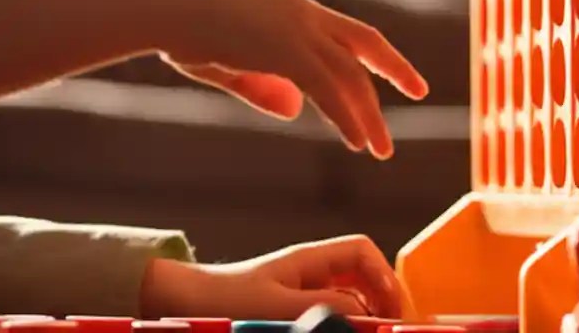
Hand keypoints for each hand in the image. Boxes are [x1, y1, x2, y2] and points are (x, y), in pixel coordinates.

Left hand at [140, 235, 409, 320]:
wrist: (183, 305)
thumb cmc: (223, 301)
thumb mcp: (276, 306)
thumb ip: (322, 306)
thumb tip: (363, 312)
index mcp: (309, 260)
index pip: (362, 252)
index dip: (384, 275)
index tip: (395, 308)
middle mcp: (310, 272)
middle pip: (362, 275)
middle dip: (381, 298)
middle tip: (390, 326)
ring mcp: (301, 290)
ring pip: (350, 296)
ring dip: (364, 313)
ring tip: (369, 332)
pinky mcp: (291, 309)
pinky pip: (329, 311)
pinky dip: (343, 321)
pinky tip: (342, 331)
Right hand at [157, 0, 428, 158]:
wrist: (161, 8)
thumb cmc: (186, 31)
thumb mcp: (231, 63)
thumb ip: (264, 87)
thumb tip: (295, 111)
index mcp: (297, 12)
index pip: (355, 35)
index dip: (386, 58)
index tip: (409, 81)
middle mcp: (305, 15)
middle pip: (365, 47)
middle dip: (395, 76)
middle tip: (413, 104)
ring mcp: (297, 29)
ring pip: (349, 75)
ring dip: (368, 115)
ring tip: (378, 149)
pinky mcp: (284, 48)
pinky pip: (328, 87)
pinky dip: (346, 115)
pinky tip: (357, 140)